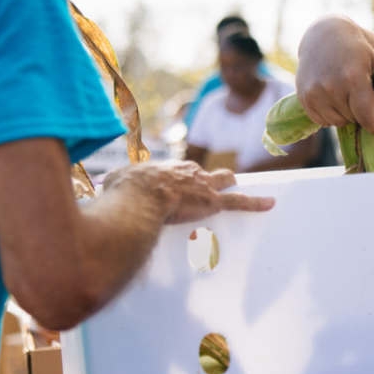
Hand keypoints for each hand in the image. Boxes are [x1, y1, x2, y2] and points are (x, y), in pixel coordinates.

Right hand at [102, 160, 274, 223]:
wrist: (141, 197)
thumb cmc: (126, 191)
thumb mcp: (115, 182)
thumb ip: (114, 183)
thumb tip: (103, 185)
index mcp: (166, 168)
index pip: (179, 171)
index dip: (181, 178)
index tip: (180, 184)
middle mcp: (187, 172)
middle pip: (204, 172)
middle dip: (208, 178)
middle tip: (212, 185)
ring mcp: (203, 186)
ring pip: (224, 181)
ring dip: (231, 186)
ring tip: (239, 188)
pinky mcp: (213, 202)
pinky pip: (240, 202)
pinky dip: (256, 203)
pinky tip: (270, 204)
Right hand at [296, 14, 373, 136]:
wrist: (323, 36)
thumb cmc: (356, 49)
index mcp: (352, 78)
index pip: (367, 116)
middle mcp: (331, 88)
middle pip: (354, 120)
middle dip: (363, 114)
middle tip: (364, 98)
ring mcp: (314, 94)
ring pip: (338, 123)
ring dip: (347, 115)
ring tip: (348, 95)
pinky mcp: (303, 98)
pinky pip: (322, 121)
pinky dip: (332, 115)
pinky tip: (334, 97)